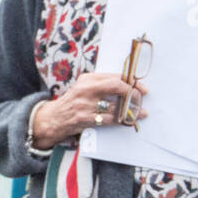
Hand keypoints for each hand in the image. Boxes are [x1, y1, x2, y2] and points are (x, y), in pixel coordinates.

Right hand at [31, 72, 146, 148]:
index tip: (142, 87)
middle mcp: (86, 89)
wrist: (55, 118)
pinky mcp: (85, 118)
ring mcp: (85, 104)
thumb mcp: (85, 87)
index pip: (114, 76)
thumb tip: (128, 84)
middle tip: (141, 98)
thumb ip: (102, 84)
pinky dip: (122, 120)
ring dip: (131, 110)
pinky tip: (130, 121)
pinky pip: (110, 120)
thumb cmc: (74, 101)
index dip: (131, 82)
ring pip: (115, 106)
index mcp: (88, 79)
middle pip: (116, 86)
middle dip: (133, 92)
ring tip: (141, 112)